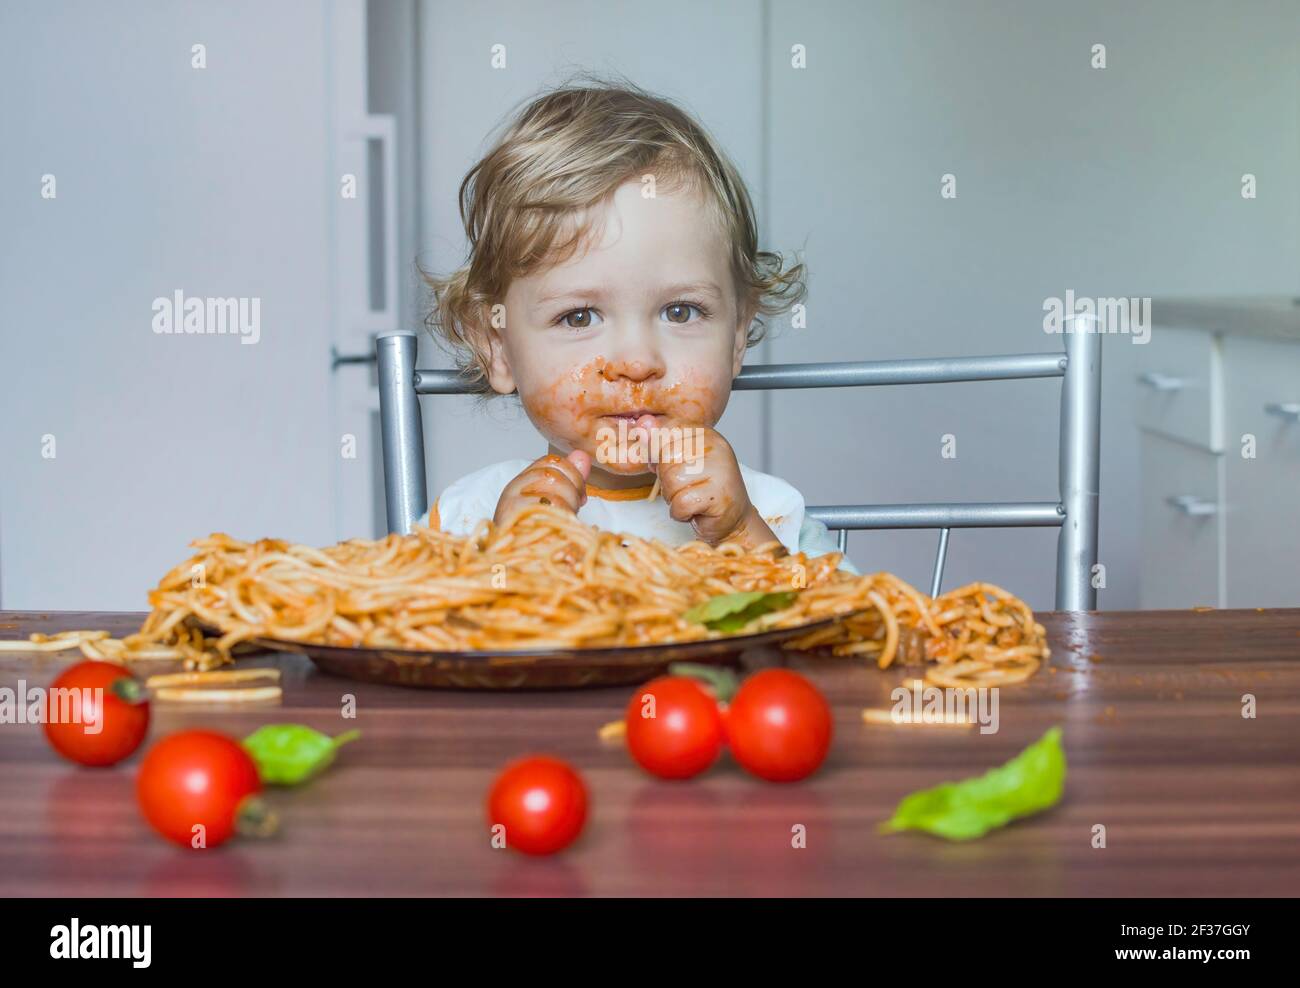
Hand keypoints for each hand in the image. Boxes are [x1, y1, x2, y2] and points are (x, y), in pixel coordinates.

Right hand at [494, 450, 590, 525]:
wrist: (511, 563)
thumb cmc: (534, 534)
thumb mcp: (553, 502)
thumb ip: (569, 479)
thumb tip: (583, 456)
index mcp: (522, 482)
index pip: (550, 462)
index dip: (573, 474)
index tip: (581, 494)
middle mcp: (513, 491)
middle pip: (552, 476)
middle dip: (572, 492)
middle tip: (575, 508)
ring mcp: (511, 509)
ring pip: (551, 496)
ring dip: (567, 509)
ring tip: (566, 521)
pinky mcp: (515, 527)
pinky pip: (547, 518)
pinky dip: (560, 524)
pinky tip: (560, 530)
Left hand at [636, 415, 778, 549]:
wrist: (733, 518)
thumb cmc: (702, 488)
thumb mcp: (678, 460)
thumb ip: (658, 443)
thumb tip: (642, 423)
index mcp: (706, 433)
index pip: (667, 432)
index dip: (661, 455)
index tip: (677, 467)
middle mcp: (716, 447)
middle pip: (666, 457)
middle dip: (667, 479)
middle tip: (686, 487)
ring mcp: (720, 471)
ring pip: (671, 481)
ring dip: (674, 497)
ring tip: (692, 498)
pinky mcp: (718, 496)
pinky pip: (680, 503)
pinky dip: (681, 513)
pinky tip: (695, 510)